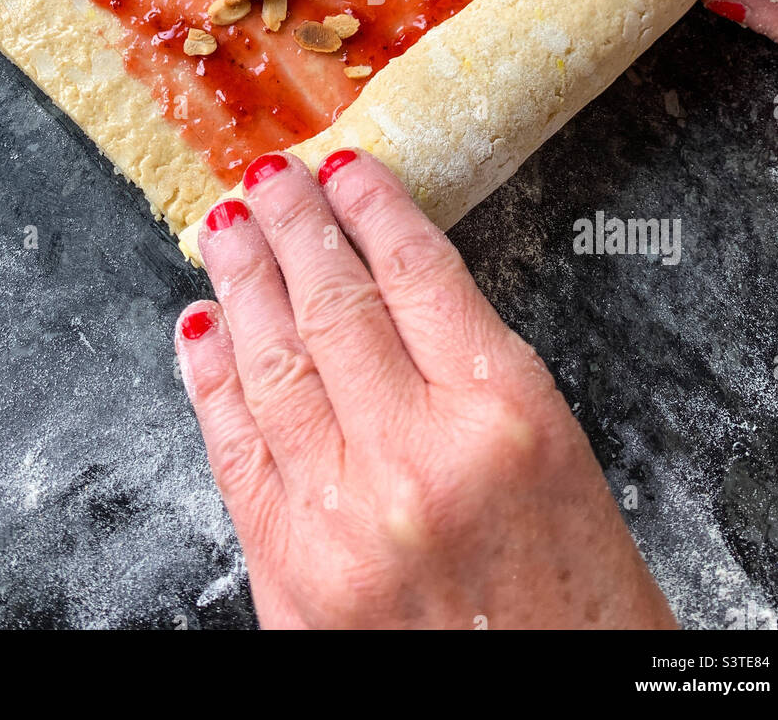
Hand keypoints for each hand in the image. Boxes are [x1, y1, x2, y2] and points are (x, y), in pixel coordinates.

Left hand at [175, 149, 675, 629]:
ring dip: (241, 280)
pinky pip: (236, 446)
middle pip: (335, 301)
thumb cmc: (577, 607)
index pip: (417, 270)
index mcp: (504, 412)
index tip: (345, 170)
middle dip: (293, 224)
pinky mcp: (289, 570)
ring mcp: (342, 513)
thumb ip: (471, 376)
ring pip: (274, 359)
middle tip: (268, 176)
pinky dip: (211, 379)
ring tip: (224, 226)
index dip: (371, 207)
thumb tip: (386, 296)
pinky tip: (201, 326)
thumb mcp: (560, 459)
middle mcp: (416, 453)